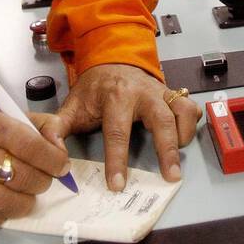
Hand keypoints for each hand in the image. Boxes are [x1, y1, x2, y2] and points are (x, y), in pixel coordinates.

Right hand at [0, 106, 70, 234]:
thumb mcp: (10, 115)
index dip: (51, 158)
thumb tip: (60, 150)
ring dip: (23, 203)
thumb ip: (42, 127)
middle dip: (41, 181)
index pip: (27, 144)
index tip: (61, 166)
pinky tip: (4, 208)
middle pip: (18, 175)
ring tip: (27, 195)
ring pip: (1, 202)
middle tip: (43, 179)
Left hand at [53, 64, 201, 190]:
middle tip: (171, 176)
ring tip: (177, 160)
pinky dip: (191, 124)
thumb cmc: (94, 89)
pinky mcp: (172, 94)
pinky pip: (190, 108)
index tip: (117, 184)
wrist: (112, 60)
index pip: (117, 132)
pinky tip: (183, 139)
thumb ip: (56, 129)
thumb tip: (52, 152)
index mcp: (115, 96)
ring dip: (183, 136)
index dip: (117, 160)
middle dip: (166, 150)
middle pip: (161, 120)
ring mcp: (160, 92)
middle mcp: (142, 92)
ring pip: (181, 111)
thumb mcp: (71, 106)